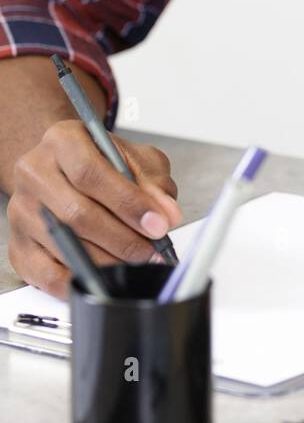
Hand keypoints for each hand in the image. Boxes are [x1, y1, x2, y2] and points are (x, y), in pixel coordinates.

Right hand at [7, 121, 182, 297]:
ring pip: (65, 245)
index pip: (90, 173)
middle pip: (77, 213)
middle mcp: (34, 173)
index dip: (127, 203)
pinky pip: (48, 274)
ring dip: (108, 261)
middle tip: (152, 250)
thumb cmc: (101, 163)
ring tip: (136, 263)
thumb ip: (153, 183)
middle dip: (123, 238)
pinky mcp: (18, 246)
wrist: (63, 171)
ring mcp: (22, 211)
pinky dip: (80, 281)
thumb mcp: (133, 159)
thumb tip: (166, 215)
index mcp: (62, 140)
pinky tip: (104, 277)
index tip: (157, 225)